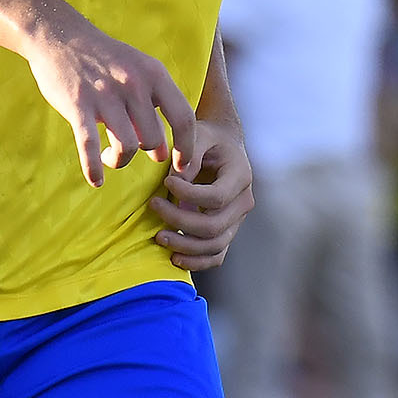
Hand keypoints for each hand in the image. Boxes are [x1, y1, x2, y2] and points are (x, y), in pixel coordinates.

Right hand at [21, 18, 197, 188]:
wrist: (60, 37)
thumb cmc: (103, 60)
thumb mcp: (137, 73)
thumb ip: (152, 109)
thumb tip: (163, 154)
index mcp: (154, 75)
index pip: (184, 118)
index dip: (186, 147)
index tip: (180, 166)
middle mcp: (134, 85)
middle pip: (153, 139)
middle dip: (145, 152)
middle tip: (130, 151)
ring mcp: (105, 95)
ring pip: (127, 146)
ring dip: (120, 160)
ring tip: (110, 157)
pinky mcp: (78, 105)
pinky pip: (89, 146)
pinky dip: (94, 168)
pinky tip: (96, 180)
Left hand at [150, 107, 255, 270]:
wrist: (222, 146)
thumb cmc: (208, 139)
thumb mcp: (198, 135)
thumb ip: (188, 155)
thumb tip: (176, 182)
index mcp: (240, 176)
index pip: (215, 197)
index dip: (188, 195)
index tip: (165, 182)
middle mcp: (244, 201)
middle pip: (213, 225)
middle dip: (179, 221)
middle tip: (153, 206)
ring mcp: (237, 220)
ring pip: (215, 245)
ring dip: (185, 246)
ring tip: (158, 237)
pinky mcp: (227, 231)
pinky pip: (216, 255)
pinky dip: (196, 261)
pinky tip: (174, 258)